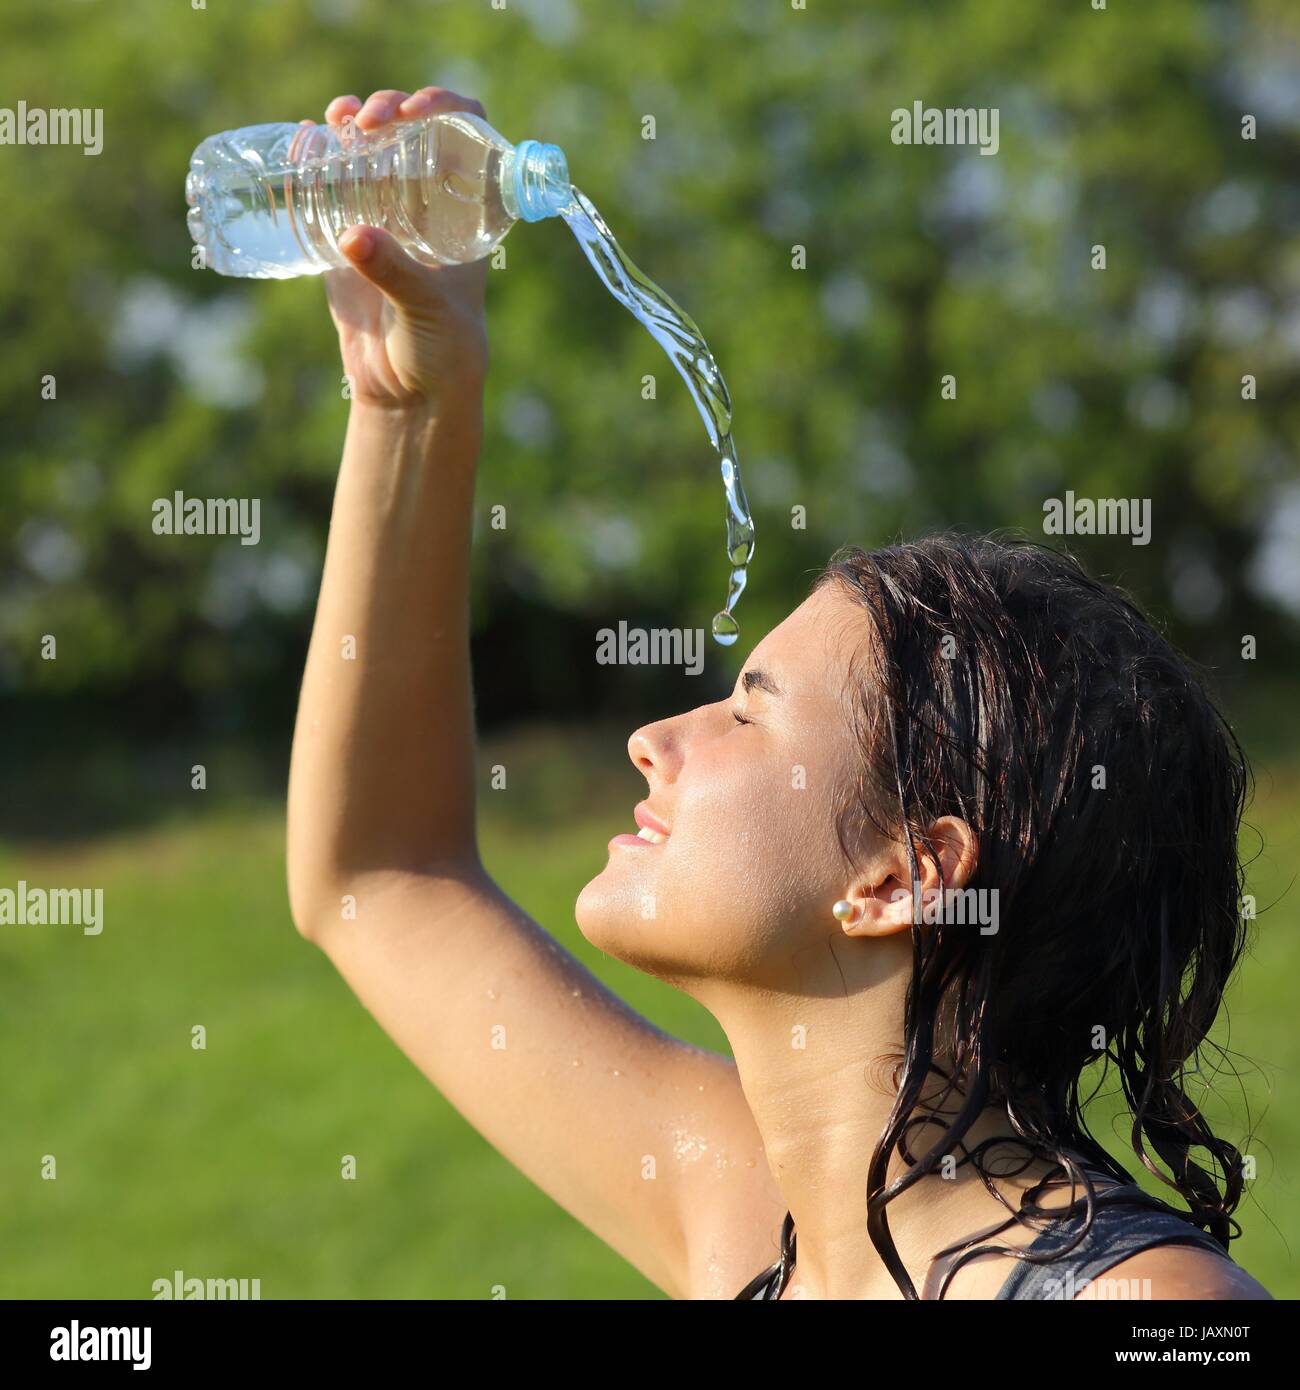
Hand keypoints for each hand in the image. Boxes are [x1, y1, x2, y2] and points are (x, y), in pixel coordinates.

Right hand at [321, 87, 489, 411]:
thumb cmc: (443, 354)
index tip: (417, 110)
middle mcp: (430, 207)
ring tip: (333, 121)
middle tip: (365, 121)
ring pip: (372, 151)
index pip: (470, 137)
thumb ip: (396, 274)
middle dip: (389, 110)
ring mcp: (388, 219)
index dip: (447, 108)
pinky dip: (316, 158)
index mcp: (468, 215)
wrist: (409, 396)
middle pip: (414, 133)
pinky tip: (301, 144)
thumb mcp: (427, 311)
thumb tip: (353, 236)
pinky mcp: (349, 238)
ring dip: (350, 124)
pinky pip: (332, 185)